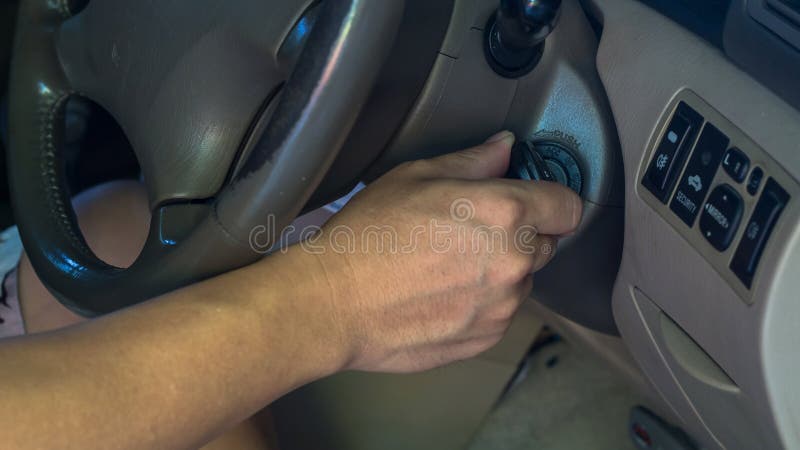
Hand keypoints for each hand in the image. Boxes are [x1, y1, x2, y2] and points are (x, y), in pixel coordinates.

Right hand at [305, 131, 581, 372]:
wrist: (335, 303)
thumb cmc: (368, 238)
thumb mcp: (415, 177)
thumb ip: (472, 162)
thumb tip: (503, 147)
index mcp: (504, 212)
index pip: (567, 205)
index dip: (549, 199)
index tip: (532, 200)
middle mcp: (515, 262)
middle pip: (546, 243)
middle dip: (520, 234)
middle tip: (470, 231)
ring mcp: (504, 305)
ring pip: (522, 280)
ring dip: (500, 271)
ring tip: (447, 267)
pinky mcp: (488, 336)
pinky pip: (501, 311)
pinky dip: (482, 302)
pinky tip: (441, 294)